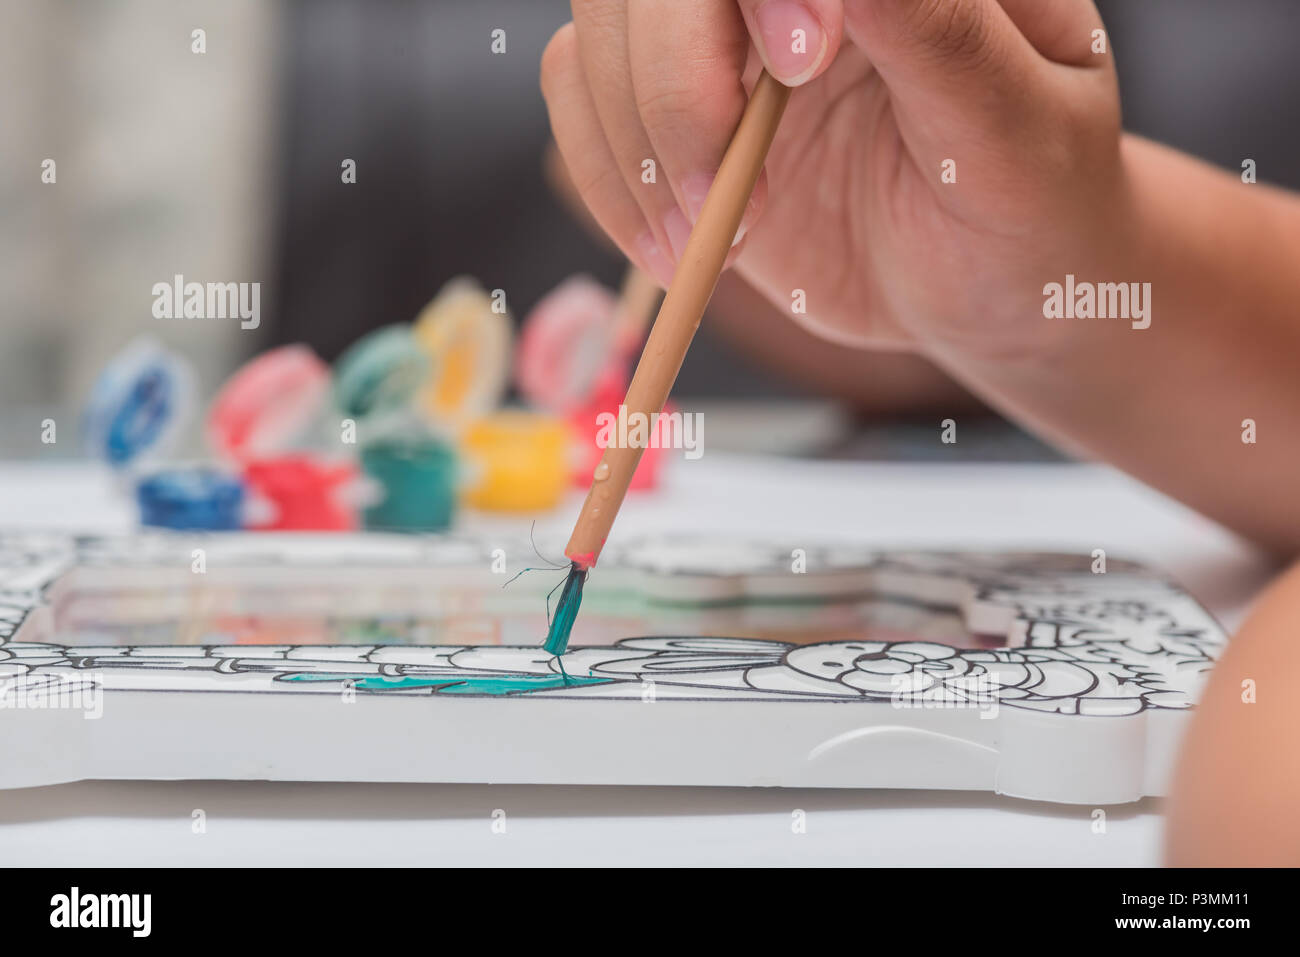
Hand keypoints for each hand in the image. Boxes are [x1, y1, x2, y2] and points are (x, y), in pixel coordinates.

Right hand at [541, 0, 1122, 357]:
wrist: (986, 285)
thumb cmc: (1029, 203)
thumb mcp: (1019, 128)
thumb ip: (942, 36)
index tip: (806, 62)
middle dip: (675, 82)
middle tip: (730, 189)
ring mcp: (724, 44)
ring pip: (598, 36)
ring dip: (635, 149)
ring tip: (711, 238)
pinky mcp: (680, 111)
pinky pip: (582, 107)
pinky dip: (608, 184)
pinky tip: (674, 245)